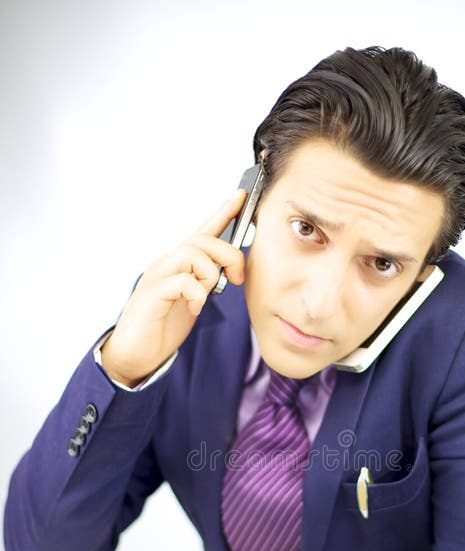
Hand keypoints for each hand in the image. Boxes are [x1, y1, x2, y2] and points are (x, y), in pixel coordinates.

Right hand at [101, 190, 246, 386]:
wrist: (135, 354)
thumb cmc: (162, 325)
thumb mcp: (193, 300)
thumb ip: (207, 282)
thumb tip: (230, 271)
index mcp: (179, 264)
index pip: (202, 231)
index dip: (222, 212)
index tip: (241, 195)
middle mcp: (167, 264)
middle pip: (204, 240)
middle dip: (229, 255)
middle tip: (236, 278)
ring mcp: (157, 277)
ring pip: (193, 254)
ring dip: (209, 275)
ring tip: (205, 296)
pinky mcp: (152, 294)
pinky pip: (182, 281)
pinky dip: (196, 295)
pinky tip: (194, 308)